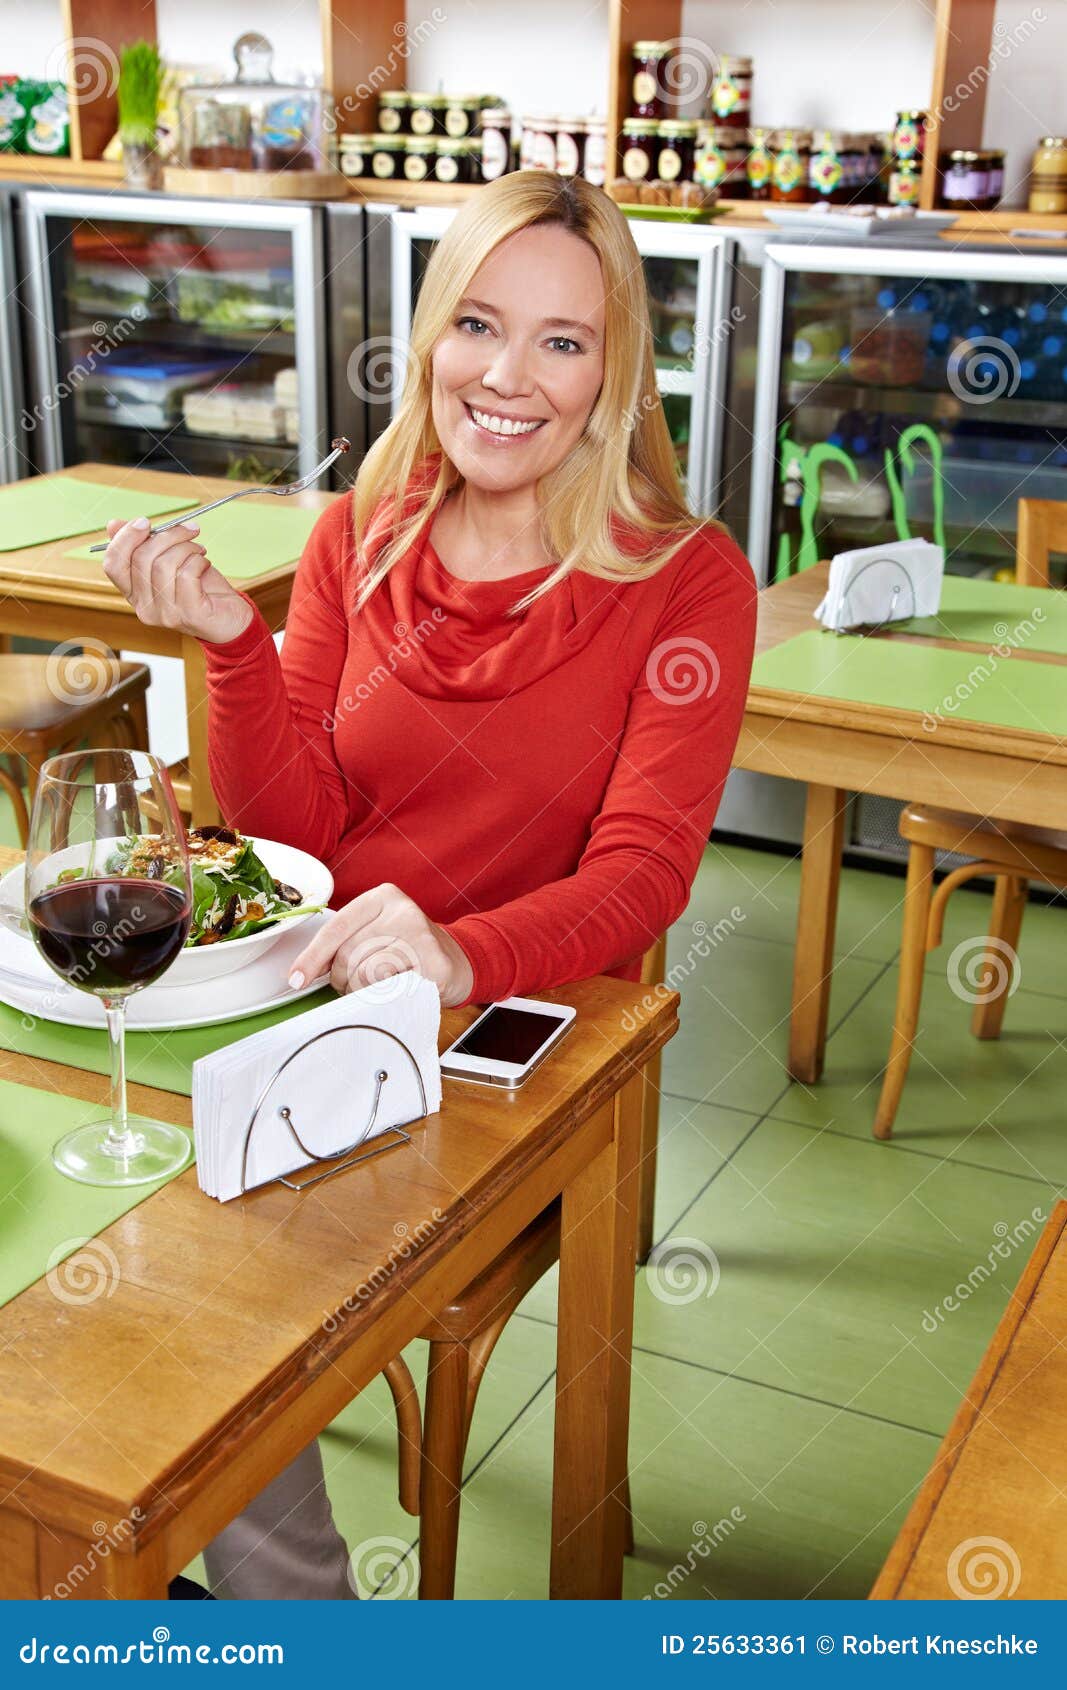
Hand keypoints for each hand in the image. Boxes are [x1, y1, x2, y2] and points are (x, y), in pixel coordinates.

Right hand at [101, 515, 253, 644]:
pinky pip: (186, 574)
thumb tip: (114, 524)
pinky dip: (198, 561)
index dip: (125, 538)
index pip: (113, 565)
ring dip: (186, 548)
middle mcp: (144, 607)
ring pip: (164, 564)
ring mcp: (165, 614)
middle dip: (167, 535)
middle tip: (188, 530)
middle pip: (141, 558)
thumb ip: (143, 545)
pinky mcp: (188, 615)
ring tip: (199, 550)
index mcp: (134, 593)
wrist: (231, 618)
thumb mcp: (169, 560)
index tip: (146, 522)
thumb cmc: (201, 587)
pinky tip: (205, 564)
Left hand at [288, 883, 474, 1006]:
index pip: (336, 928)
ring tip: (380, 986)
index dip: (312, 958)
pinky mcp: (434, 962)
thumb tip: (302, 971)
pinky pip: (390, 989)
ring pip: (365, 974)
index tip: (297, 978)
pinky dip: (387, 996)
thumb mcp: (376, 932)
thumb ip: (343, 943)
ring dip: (364, 991)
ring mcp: (421, 934)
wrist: (460, 961)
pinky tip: (399, 988)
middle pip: (347, 955)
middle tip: (354, 984)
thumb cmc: (410, 950)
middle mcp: (402, 910)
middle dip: (343, 979)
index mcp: (383, 897)